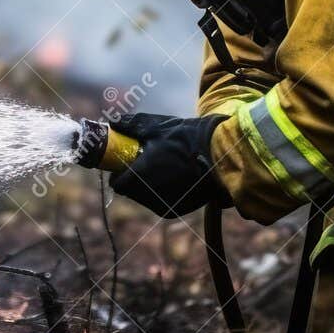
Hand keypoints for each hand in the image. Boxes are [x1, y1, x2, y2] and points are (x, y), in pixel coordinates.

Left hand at [108, 112, 229, 217]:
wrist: (220, 155)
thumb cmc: (185, 139)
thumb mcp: (155, 127)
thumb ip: (130, 125)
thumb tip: (113, 122)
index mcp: (140, 179)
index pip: (117, 184)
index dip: (118, 172)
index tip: (125, 161)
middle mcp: (150, 197)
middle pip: (131, 192)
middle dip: (133, 178)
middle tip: (145, 162)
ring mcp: (165, 206)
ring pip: (146, 198)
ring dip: (148, 185)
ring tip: (162, 167)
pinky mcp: (178, 210)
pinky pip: (162, 202)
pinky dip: (163, 192)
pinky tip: (175, 176)